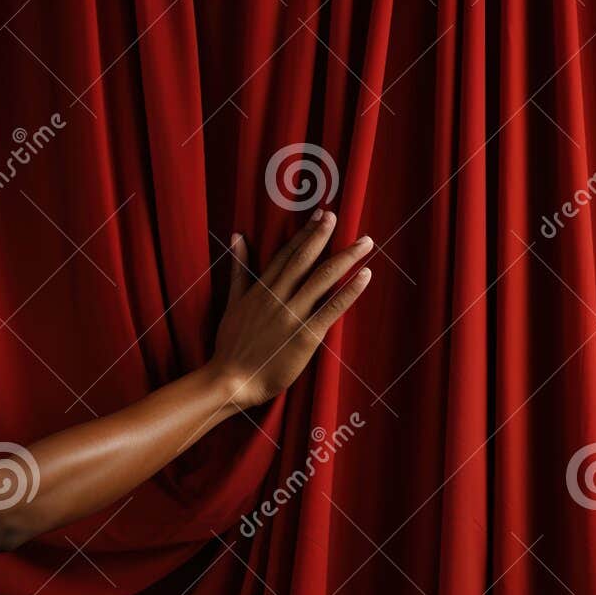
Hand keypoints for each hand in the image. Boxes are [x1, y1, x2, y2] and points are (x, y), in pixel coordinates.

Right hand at [207, 211, 373, 409]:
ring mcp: (293, 314)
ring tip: (365, 242)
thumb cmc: (231, 345)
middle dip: (324, 235)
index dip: (306, 233)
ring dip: (346, 258)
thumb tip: (238, 237)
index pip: (288, 254)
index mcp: (262, 288)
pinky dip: (350, 290)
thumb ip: (239, 270)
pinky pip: (332, 308)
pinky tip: (366, 275)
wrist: (229, 380)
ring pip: (323, 278)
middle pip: (306, 259)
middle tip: (341, 215)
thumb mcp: (232, 302)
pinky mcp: (306, 335)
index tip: (322, 215)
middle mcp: (278, 296)